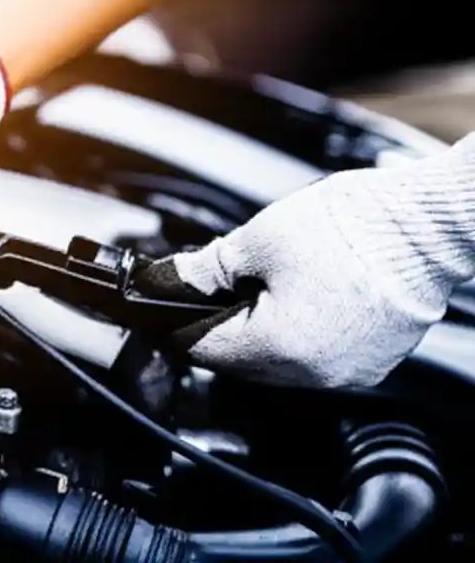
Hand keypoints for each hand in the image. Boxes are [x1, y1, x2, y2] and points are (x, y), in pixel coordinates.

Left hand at [150, 137, 474, 386]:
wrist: (427, 223)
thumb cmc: (356, 227)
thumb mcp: (258, 240)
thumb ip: (205, 270)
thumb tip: (175, 280)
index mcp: (281, 347)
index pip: (204, 352)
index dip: (179, 327)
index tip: (169, 310)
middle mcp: (316, 373)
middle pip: (242, 362)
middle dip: (221, 327)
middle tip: (215, 289)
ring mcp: (349, 371)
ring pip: (279, 364)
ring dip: (259, 332)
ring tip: (262, 287)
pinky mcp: (372, 361)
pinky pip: (317, 358)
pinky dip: (299, 334)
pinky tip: (300, 297)